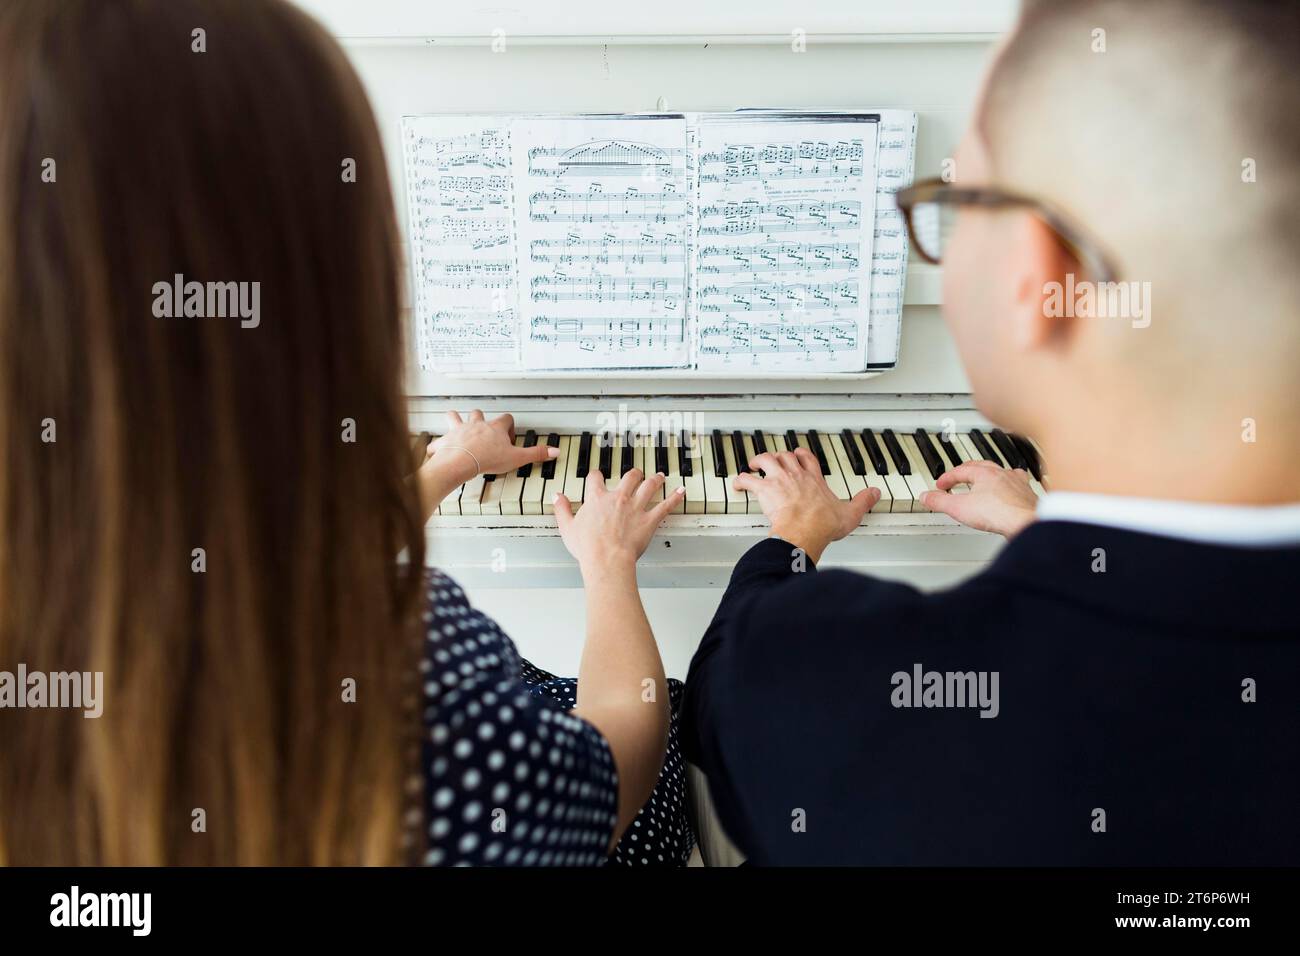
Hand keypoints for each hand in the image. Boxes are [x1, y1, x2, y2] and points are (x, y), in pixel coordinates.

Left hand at [426, 410, 556, 482]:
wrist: (462, 462)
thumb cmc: (486, 458)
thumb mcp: (517, 458)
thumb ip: (536, 454)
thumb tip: (554, 452)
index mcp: (494, 428)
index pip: (506, 419)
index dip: (509, 427)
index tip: (508, 437)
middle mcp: (476, 425)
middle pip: (478, 414)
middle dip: (480, 418)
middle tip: (482, 427)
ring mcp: (458, 431)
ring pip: (454, 417)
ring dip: (455, 420)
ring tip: (455, 422)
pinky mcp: (445, 441)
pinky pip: (438, 441)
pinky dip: (438, 444)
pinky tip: (437, 448)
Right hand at [554, 469, 683, 572]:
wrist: (606, 559)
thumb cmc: (589, 548)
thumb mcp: (567, 528)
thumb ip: (562, 510)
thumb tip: (557, 497)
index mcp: (597, 499)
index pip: (595, 479)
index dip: (596, 476)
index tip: (597, 476)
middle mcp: (618, 498)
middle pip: (629, 477)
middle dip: (633, 474)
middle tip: (636, 474)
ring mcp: (636, 507)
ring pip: (649, 486)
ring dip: (655, 480)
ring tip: (659, 476)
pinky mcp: (649, 519)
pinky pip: (665, 505)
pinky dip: (674, 497)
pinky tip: (680, 491)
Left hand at [737, 448, 879, 563]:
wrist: (805, 530)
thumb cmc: (823, 524)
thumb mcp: (850, 513)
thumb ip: (863, 501)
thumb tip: (875, 493)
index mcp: (814, 479)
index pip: (807, 458)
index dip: (800, 454)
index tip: (797, 453)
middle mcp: (795, 475)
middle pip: (784, 456)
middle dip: (777, 456)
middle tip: (772, 460)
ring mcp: (779, 481)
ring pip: (765, 460)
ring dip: (757, 460)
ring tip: (753, 464)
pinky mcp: (764, 490)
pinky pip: (747, 479)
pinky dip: (740, 479)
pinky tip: (737, 483)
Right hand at [920, 461, 1037, 536]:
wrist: (1026, 522)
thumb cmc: (998, 513)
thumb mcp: (959, 508)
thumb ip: (940, 501)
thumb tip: (926, 496)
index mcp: (984, 473)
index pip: (961, 470)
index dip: (947, 477)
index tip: (941, 484)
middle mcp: (1002, 473)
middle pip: (981, 466)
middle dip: (967, 471)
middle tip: (959, 476)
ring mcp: (1017, 483)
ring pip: (1001, 472)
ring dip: (989, 475)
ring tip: (984, 479)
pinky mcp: (1027, 495)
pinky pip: (1018, 483)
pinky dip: (1011, 484)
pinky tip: (1011, 489)